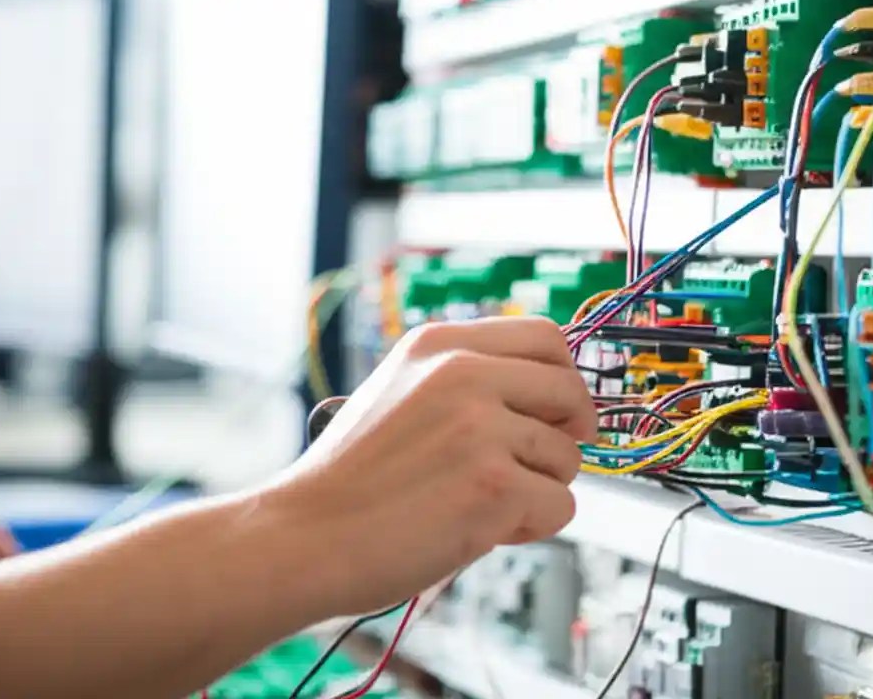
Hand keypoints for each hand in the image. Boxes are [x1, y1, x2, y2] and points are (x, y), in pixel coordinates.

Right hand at [265, 317, 595, 615]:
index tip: (556, 414)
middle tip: (538, 468)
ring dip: (539, 489)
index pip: (545, 336)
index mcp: (436, 345)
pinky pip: (559, 506)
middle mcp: (461, 373)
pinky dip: (530, 528)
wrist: (302, 536)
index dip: (562, 380)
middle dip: (568, 435)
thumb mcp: (396, 393)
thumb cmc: (346, 482)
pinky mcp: (494, 485)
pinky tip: (479, 530)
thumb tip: (543, 397)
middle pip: (570, 391)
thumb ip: (460, 382)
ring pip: (568, 457)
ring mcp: (480, 428)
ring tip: (480, 505)